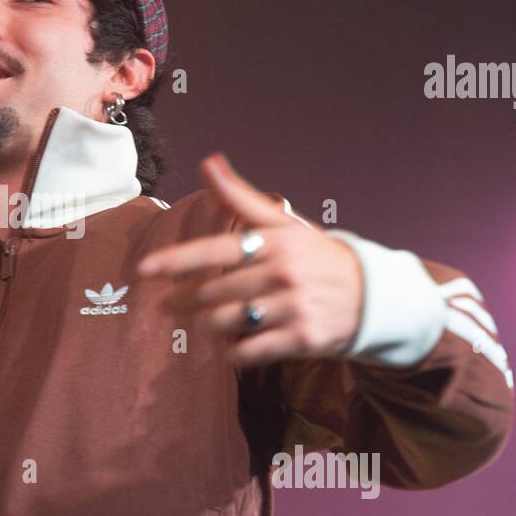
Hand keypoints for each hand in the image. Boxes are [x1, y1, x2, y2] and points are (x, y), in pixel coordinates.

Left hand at [135, 152, 363, 368]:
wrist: (371, 295)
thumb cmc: (315, 256)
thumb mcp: (283, 224)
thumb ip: (240, 198)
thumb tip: (209, 162)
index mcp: (274, 242)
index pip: (216, 251)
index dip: (177, 260)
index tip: (145, 269)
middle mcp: (282, 274)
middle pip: (213, 292)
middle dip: (183, 301)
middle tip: (168, 305)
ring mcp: (293, 308)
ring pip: (227, 322)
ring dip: (207, 326)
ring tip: (204, 322)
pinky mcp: (302, 339)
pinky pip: (250, 352)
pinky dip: (233, 352)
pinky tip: (230, 346)